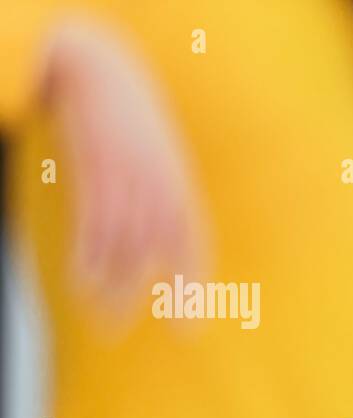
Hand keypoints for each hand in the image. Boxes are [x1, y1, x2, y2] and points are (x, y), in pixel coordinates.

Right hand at [42, 19, 205, 318]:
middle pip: (163, 256)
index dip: (194, 289)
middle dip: (163, 299)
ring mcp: (129, 180)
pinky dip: (87, 259)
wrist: (99, 70)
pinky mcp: (96, 172)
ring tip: (105, 324)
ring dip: (113, 290)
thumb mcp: (160, 159)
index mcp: (180, 188)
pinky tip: (81, 286)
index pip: (195, 246)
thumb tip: (164, 247)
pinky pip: (93, 225)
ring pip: (124, 247)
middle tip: (162, 335)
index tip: (190, 331)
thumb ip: (167, 200)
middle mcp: (160, 188)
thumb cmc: (132, 122)